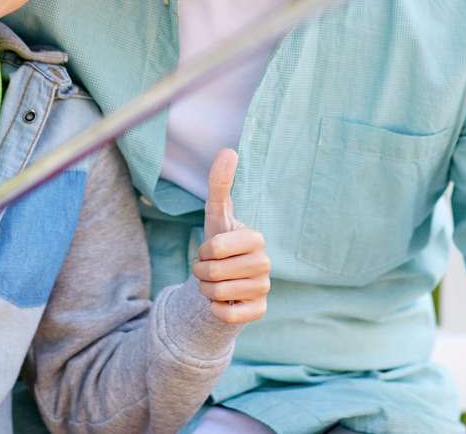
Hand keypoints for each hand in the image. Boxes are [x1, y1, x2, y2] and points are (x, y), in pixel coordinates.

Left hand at [191, 149, 268, 324]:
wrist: (224, 282)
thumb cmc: (220, 245)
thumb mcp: (215, 215)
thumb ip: (219, 184)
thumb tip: (228, 150)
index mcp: (256, 239)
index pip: (216, 247)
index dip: (204, 251)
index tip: (210, 250)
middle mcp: (265, 263)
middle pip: (214, 272)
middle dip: (201, 273)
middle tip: (207, 270)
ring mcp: (264, 289)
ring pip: (218, 294)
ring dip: (206, 291)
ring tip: (215, 284)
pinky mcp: (259, 312)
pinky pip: (227, 316)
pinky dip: (216, 310)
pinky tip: (223, 302)